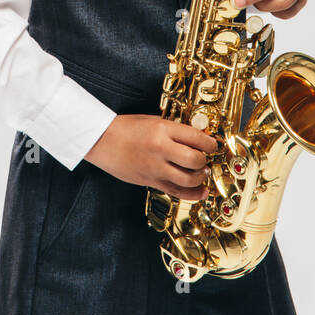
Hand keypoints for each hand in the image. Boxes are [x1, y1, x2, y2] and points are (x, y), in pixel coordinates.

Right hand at [83, 114, 218, 201]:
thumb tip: (196, 138)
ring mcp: (155, 167)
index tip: (213, 145)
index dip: (210, 143)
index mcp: (163, 130)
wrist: (101, 140)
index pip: (196, 137)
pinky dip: (191, 194)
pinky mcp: (149, 181)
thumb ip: (174, 130)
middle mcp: (161, 149)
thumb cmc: (125, 128)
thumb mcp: (153, 121)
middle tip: (206, 159)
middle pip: (194, 160)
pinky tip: (201, 192)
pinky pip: (175, 191)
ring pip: (188, 179)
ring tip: (202, 172)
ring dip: (200, 177)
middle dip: (205, 160)